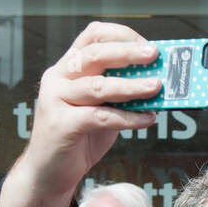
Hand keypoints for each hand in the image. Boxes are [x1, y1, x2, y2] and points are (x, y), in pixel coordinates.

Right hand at [13, 22, 159, 201]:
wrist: (50, 170)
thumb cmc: (80, 137)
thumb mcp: (102, 108)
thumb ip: (121, 95)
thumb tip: (157, 85)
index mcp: (68, 68)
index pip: (92, 37)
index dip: (121, 36)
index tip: (147, 44)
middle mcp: (58, 78)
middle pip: (95, 55)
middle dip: (128, 53)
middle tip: (155, 55)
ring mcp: (56, 100)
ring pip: (98, 87)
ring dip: (132, 86)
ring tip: (157, 87)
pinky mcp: (61, 125)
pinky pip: (101, 117)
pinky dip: (128, 118)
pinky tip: (147, 119)